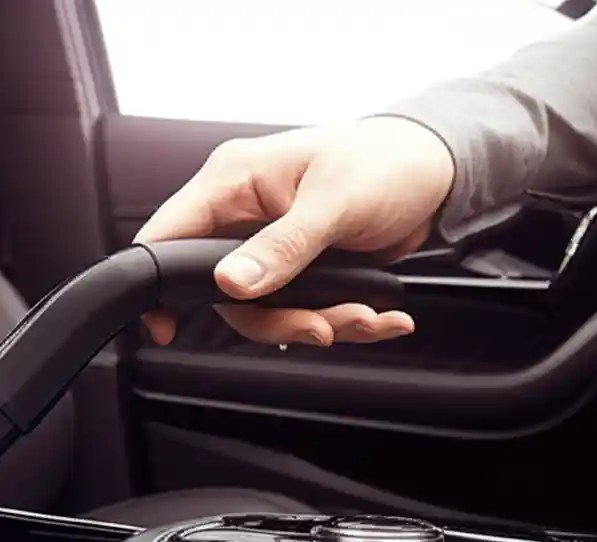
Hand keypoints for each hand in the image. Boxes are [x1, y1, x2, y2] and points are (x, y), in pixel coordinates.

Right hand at [135, 116, 454, 345]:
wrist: (438, 168)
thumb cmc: (387, 159)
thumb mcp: (334, 203)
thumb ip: (282, 247)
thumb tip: (231, 283)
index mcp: (233, 181)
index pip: (169, 233)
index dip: (159, 281)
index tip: (164, 326)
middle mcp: (244, 214)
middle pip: (223, 290)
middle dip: (278, 318)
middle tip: (322, 326)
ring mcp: (270, 243)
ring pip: (265, 308)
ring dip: (319, 322)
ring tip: (367, 318)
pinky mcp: (299, 266)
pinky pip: (301, 308)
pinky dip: (342, 320)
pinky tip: (379, 317)